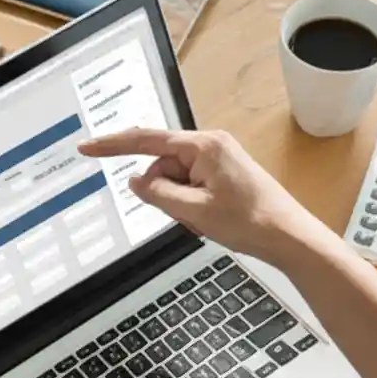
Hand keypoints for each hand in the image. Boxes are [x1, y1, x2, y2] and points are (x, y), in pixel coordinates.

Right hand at [78, 128, 333, 269]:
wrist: (289, 236)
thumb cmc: (250, 222)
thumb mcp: (193, 211)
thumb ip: (158, 193)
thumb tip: (136, 181)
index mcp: (203, 146)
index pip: (147, 141)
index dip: (113, 146)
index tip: (88, 147)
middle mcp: (211, 145)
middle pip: (162, 165)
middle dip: (164, 193)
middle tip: (188, 216)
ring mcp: (219, 158)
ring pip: (175, 179)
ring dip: (179, 203)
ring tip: (206, 221)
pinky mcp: (224, 173)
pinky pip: (191, 185)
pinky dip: (191, 204)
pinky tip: (211, 220)